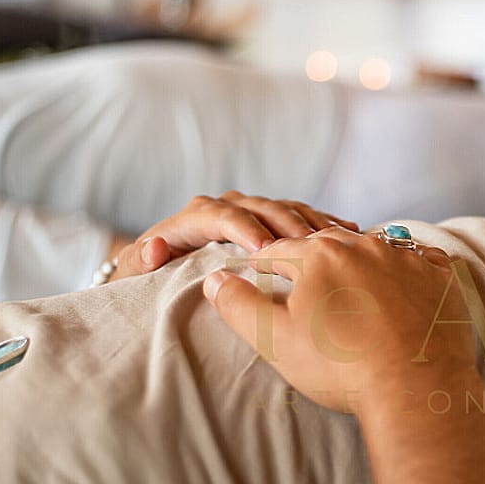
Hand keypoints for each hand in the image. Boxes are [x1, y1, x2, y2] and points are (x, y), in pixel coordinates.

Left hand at [109, 191, 358, 281]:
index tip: (265, 251)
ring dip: (311, 223)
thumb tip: (156, 247)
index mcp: (194, 217)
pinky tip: (348, 230)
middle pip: (261, 208)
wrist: (163, 266)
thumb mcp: (135, 273)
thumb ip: (141, 261)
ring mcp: (250, 212)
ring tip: (335, 240)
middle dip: (285, 226)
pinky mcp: (269, 220)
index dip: (244, 230)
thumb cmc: (149, 276)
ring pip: (285, 208)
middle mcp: (224, 207)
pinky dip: (322, 223)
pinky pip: (300, 215)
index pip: (222, 216)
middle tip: (308, 248)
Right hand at [203, 226, 472, 413]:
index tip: (257, 272)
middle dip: (311, 260)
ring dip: (359, 261)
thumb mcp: (274, 340)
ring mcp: (408, 258)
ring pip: (374, 248)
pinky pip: (423, 259)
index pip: (278, 251)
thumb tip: (216, 279)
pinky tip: (403, 283)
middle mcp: (364, 246)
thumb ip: (239, 305)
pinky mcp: (440, 277)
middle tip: (303, 276)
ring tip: (351, 281)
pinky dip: (410, 268)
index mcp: (318, 255)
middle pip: (327, 244)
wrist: (417, 390)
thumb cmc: (341, 368)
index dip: (263, 263)